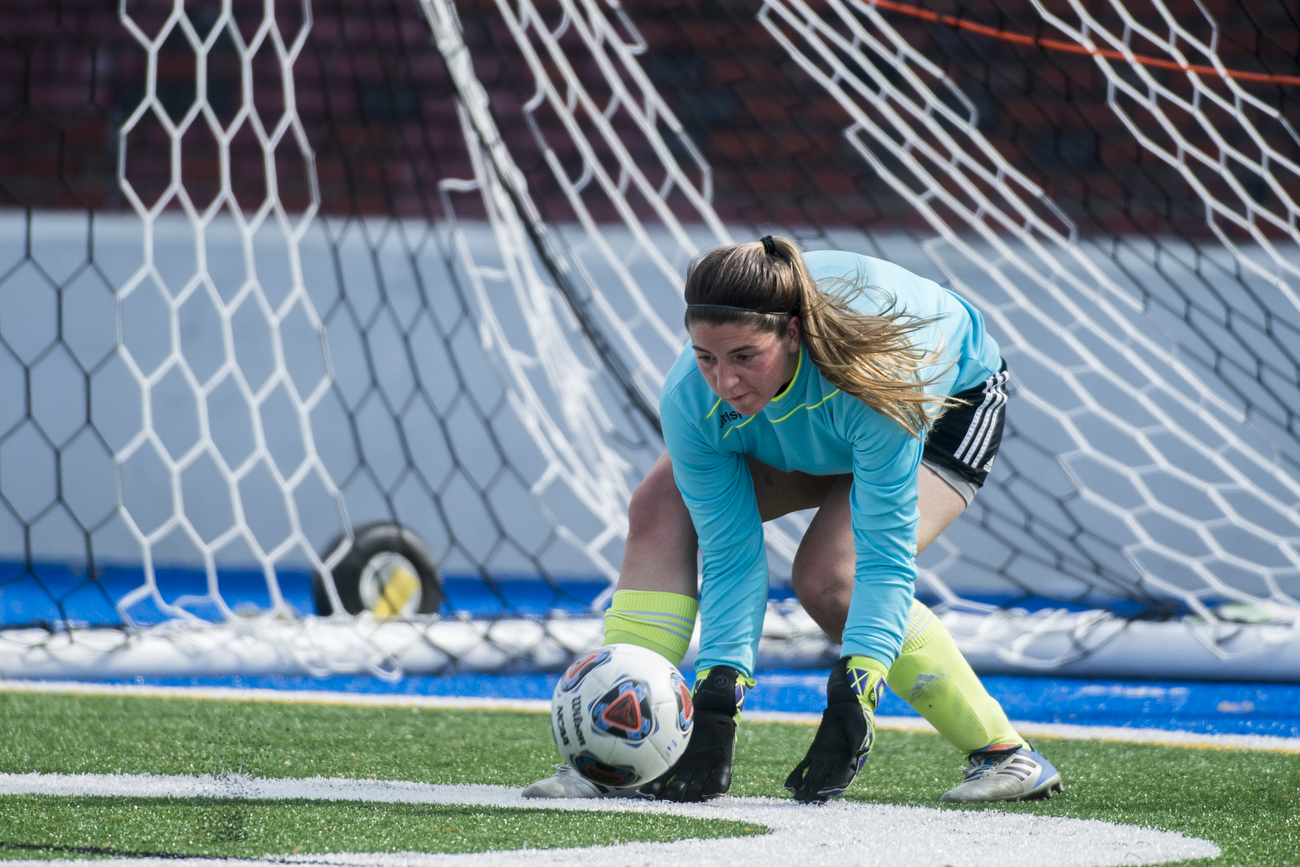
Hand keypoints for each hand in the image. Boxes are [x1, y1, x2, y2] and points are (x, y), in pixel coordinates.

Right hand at [639, 666, 742, 802]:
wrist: (712, 707)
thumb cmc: (687, 712)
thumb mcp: (671, 717)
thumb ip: (655, 719)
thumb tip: (625, 712)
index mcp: (675, 761)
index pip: (662, 780)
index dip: (654, 789)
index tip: (645, 793)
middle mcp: (690, 769)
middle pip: (679, 789)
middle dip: (672, 797)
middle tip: (665, 800)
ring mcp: (706, 767)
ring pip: (697, 788)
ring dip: (692, 796)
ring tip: (686, 800)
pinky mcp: (724, 762)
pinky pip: (722, 778)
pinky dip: (717, 787)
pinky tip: (710, 792)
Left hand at [784, 699, 869, 802]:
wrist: (846, 710)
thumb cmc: (857, 721)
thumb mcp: (861, 731)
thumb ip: (858, 742)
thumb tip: (857, 752)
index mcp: (850, 763)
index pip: (840, 780)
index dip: (832, 787)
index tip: (824, 792)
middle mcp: (836, 765)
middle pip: (824, 782)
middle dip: (814, 793)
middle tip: (805, 802)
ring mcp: (824, 760)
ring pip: (812, 778)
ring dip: (804, 788)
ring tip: (795, 798)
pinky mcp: (814, 752)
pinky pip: (804, 766)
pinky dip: (797, 775)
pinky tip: (788, 785)